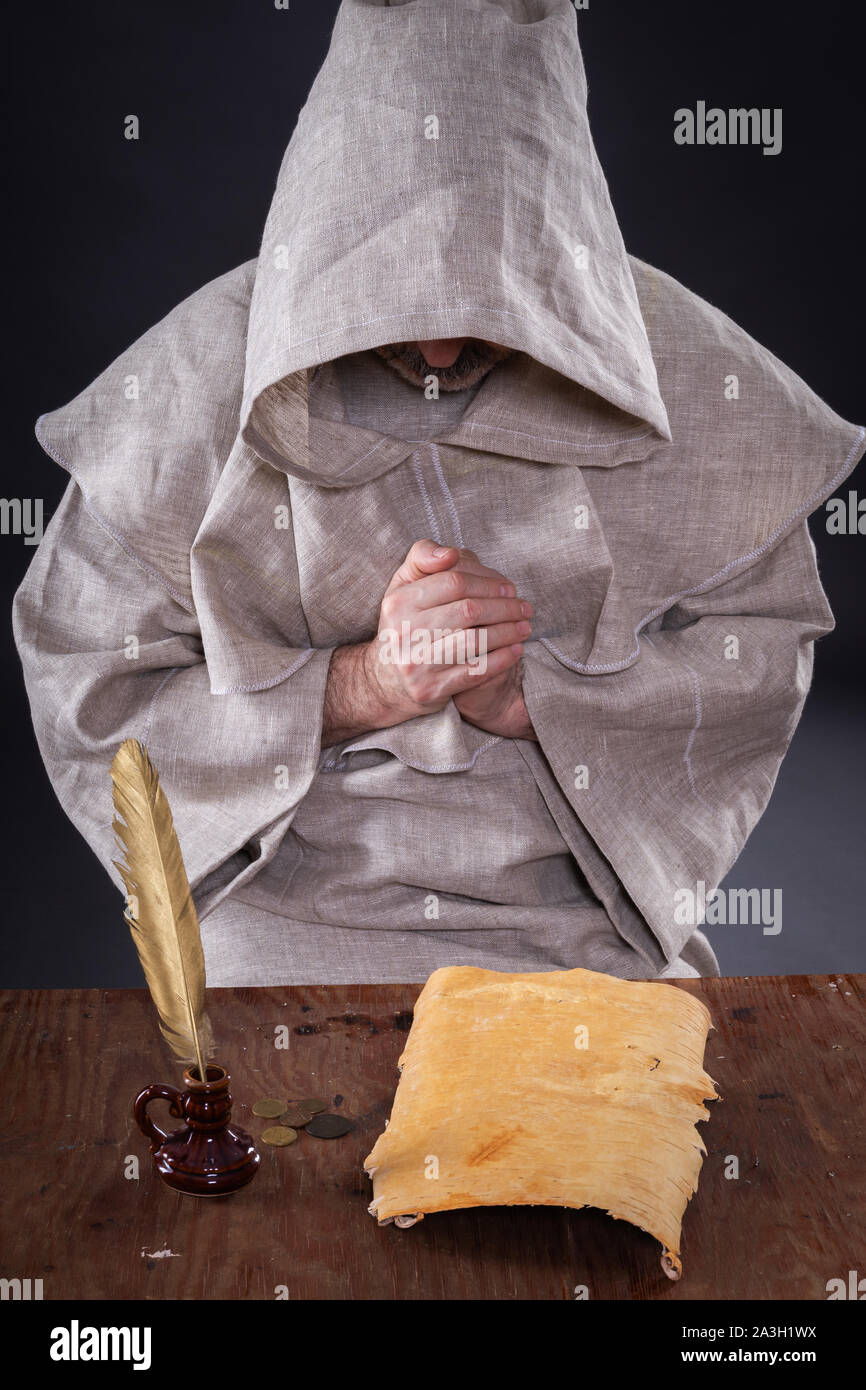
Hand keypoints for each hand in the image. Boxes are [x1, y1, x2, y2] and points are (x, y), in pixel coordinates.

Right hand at [321, 540, 531, 745]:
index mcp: (399, 602)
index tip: (509, 587)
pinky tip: (516, 650)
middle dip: (504, 607)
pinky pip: (475, 672)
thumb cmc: (405, 624)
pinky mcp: (431, 689)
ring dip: (508, 632)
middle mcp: (404, 632)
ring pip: (475, 641)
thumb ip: (423, 557)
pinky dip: (501, 660)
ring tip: (525, 627)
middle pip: (468, 611)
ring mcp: (417, 664)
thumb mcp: (403, 585)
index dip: (488, 582)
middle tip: (525, 608)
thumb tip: (450, 554)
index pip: (454, 582)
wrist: (385, 680)